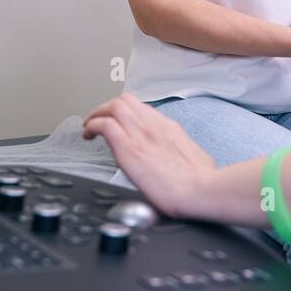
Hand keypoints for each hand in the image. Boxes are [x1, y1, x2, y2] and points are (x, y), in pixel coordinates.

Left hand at [82, 93, 215, 218]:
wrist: (201, 189)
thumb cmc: (201, 181)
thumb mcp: (195, 157)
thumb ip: (181, 153)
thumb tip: (181, 161)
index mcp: (169, 127)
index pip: (142, 109)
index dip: (125, 113)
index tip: (119, 123)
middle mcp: (154, 125)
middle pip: (125, 101)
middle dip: (107, 107)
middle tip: (98, 120)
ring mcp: (141, 134)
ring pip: (113, 106)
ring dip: (97, 113)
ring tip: (89, 126)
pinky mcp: (128, 148)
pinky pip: (104, 125)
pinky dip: (93, 125)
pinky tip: (88, 134)